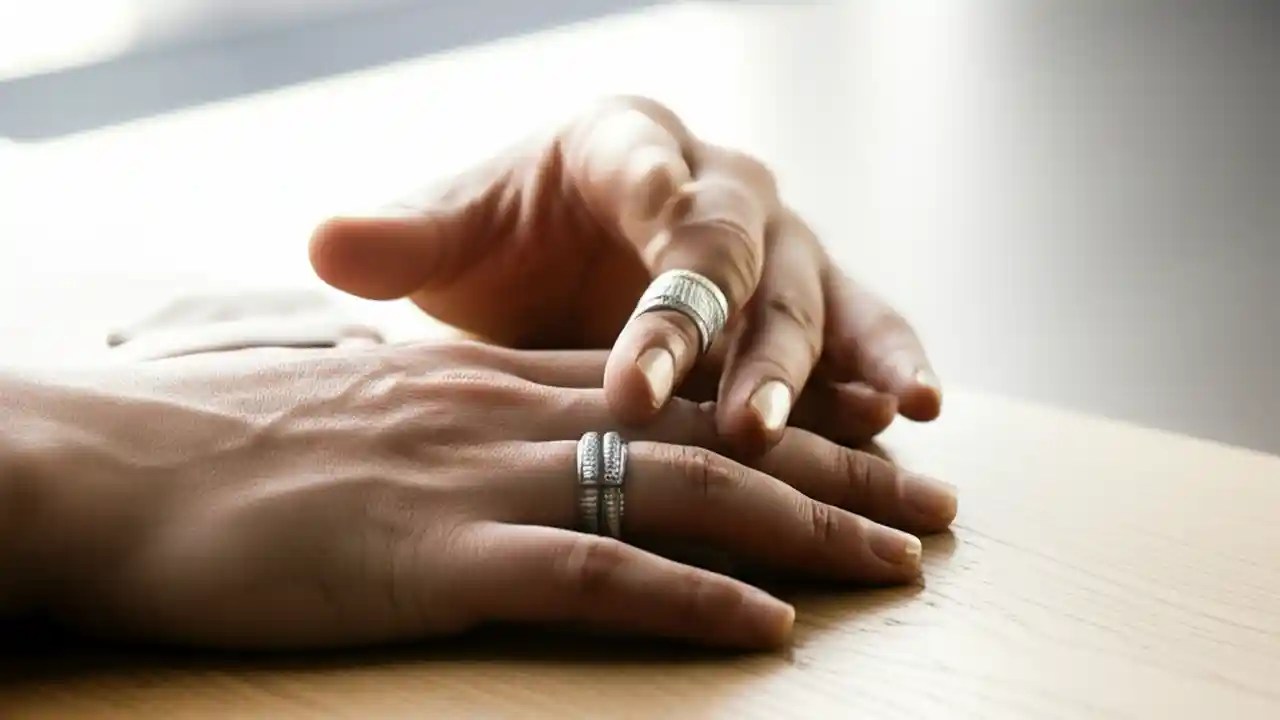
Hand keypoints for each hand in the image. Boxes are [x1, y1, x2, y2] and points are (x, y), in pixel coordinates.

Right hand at [16, 342, 955, 649]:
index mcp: (497, 386)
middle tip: (931, 508)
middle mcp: (512, 418)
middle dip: (836, 474)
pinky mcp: (436, 557)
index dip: (783, 414)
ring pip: (685, 494)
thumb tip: (524, 454)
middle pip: (713, 435)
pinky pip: (594, 574)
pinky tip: (765, 630)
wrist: (118, 466)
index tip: (869, 439)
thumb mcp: (367, 424)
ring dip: (805, 530)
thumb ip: (453, 432)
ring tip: (899, 561)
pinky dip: (688, 601)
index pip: (679, 390)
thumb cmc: (231, 455)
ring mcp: (480, 483)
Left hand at [308, 96, 940, 452]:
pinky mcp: (805, 297)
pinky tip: (913, 410)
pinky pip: (860, 323)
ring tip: (873, 420)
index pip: (654, 208)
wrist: (554, 250)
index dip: (654, 297)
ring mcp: (771, 241)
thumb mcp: (452, 236)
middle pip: (747, 260)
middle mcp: (714, 186)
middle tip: (743, 428)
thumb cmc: (503, 238)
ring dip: (837, 363)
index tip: (632, 386)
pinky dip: (887, 361)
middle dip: (747, 346)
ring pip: (817, 295)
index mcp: (628, 146)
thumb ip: (403, 239)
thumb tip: (325, 245)